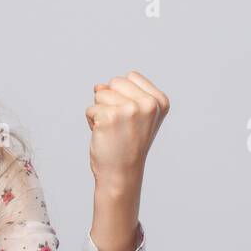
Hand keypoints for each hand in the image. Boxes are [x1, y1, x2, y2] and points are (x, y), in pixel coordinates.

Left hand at [85, 71, 169, 190]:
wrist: (121, 173)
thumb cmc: (127, 145)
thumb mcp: (134, 115)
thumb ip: (121, 94)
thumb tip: (98, 86)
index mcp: (160, 101)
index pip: (131, 76)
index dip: (123, 95)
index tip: (131, 118)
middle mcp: (148, 104)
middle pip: (115, 82)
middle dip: (110, 100)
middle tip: (119, 125)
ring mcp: (130, 109)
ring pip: (100, 93)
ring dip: (100, 112)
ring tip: (112, 130)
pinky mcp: (110, 116)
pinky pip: (90, 109)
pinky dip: (91, 121)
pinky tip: (103, 135)